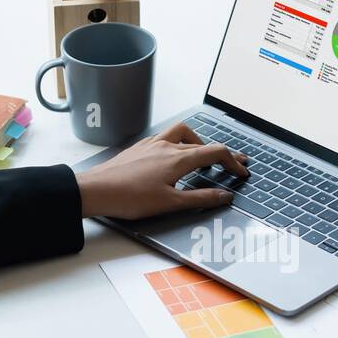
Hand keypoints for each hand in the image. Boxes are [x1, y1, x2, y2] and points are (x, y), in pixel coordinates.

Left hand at [75, 122, 249, 218]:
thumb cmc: (129, 198)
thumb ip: (200, 198)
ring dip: (199, 142)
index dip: (233, 161)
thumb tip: (224, 196)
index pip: (215, 152)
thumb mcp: (170, 203)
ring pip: (183, 134)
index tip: (241, 172)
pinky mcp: (140, 148)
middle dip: (222, 152)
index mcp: (178, 159)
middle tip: (234, 161)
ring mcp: (152, 144)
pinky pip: (166, 137)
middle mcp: (167, 146)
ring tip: (204, 154)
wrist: (96, 190)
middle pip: (203, 142)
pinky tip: (174, 155)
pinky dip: (179, 143)